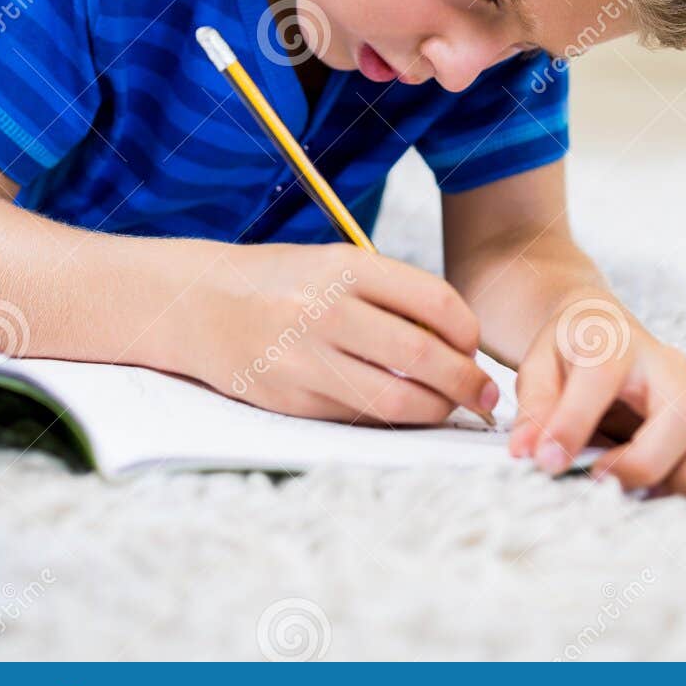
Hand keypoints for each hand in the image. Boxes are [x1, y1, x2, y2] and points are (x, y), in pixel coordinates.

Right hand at [189, 243, 498, 425]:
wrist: (200, 303)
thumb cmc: (282, 282)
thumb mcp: (335, 265)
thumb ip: (391, 295)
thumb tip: (458, 341)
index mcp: (346, 267)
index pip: (434, 302)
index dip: (468, 331)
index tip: (475, 346)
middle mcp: (327, 309)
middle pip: (423, 356)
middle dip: (466, 381)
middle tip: (485, 394)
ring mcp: (306, 358)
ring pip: (396, 398)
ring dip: (437, 411)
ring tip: (453, 410)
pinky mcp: (291, 398)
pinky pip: (359, 416)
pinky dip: (394, 420)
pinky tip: (408, 414)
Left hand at [510, 295, 685, 495]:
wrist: (604, 326)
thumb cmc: (572, 349)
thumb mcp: (539, 363)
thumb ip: (535, 405)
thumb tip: (528, 453)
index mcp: (617, 343)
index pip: (602, 377)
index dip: (572, 425)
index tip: (547, 464)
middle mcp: (669, 364)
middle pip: (683, 414)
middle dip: (643, 463)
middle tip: (601, 481)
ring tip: (647, 491)